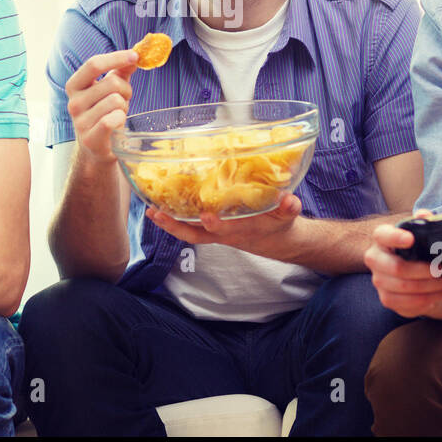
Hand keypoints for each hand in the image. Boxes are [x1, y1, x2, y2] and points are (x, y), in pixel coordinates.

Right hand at [65, 49, 139, 164]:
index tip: (135, 56)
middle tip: (124, 100)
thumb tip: (135, 55)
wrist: (96, 147)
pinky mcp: (90, 138)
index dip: (116, 58)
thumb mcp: (110, 88)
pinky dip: (121, 118)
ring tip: (118, 114)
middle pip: (111, 83)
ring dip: (124, 107)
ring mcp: (80, 122)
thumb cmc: (104, 112)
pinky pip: (113, 118)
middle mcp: (73, 102)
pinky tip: (117, 124)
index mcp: (74, 85)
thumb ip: (120, 71)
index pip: (94, 64)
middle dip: (125, 90)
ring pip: (115, 101)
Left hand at [145, 193, 302, 258]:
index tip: (205, 216)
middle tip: (157, 214)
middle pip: (196, 235)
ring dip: (169, 223)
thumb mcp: (288, 215)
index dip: (215, 225)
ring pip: (188, 232)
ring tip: (150, 211)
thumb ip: (289, 208)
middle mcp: (224, 234)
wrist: (278, 241)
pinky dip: (174, 219)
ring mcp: (215, 234)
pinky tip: (160, 207)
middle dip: (176, 226)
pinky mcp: (211, 229)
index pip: (226, 229)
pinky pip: (188, 227)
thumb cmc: (280, 224)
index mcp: (242, 230)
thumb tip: (291, 200)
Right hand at [363, 223, 441, 317]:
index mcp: (381, 239)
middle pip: (398, 268)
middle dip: (427, 271)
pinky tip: (438, 293)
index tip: (411, 239)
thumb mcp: (419, 233)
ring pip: (406, 288)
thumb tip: (424, 215)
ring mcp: (379, 281)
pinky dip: (428, 299)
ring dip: (431, 286)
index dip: (395, 237)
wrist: (410, 273)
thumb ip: (423, 222)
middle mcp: (375, 259)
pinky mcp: (387, 300)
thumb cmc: (415, 249)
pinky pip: (408, 304)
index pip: (383, 236)